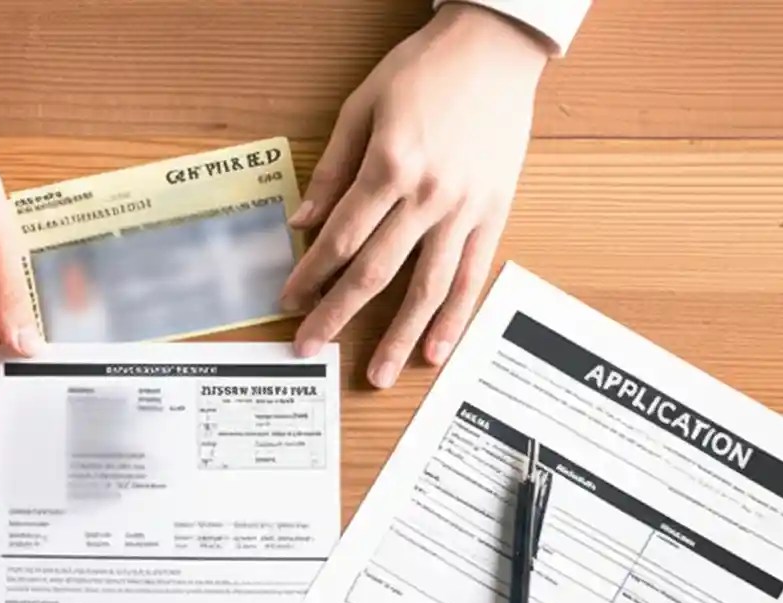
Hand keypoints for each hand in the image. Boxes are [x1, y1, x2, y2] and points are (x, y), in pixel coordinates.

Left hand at [281, 4, 551, 386]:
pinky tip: (436, 349)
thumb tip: (302, 220)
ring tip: (378, 373)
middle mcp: (428, 195)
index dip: (310, 275)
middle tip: (311, 348)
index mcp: (390, 166)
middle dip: (338, 315)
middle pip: (375, 271)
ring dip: (399, 335)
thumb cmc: (423, 70)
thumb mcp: (361, 107)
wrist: (494, 48)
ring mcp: (465, 209)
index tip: (288, 302)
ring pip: (427, 286)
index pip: (340, 238)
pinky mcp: (494, 213)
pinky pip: (471, 275)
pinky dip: (454, 317)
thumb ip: (332, 170)